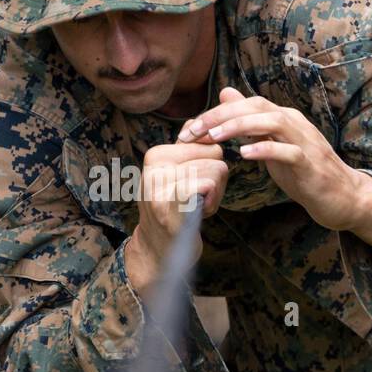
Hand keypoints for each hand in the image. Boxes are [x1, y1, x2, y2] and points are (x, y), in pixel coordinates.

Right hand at [125, 141, 227, 298]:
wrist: (158, 250)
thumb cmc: (174, 211)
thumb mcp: (177, 174)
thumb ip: (187, 148)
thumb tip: (196, 121)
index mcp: (156, 154)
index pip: (208, 143)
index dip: (212, 167)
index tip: (194, 186)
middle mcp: (154, 167)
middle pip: (216, 155)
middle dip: (217, 181)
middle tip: (196, 201)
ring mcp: (159, 187)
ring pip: (217, 171)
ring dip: (215, 196)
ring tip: (195, 209)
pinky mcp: (169, 206)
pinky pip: (206, 184)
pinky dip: (212, 201)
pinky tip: (199, 214)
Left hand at [178, 86, 371, 273]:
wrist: (342, 196)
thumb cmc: (304, 171)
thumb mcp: (272, 143)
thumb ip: (251, 121)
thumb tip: (227, 94)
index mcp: (282, 118)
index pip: (245, 105)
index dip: (215, 113)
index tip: (189, 129)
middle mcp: (293, 123)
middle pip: (255, 108)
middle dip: (220, 117)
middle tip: (193, 131)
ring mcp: (304, 142)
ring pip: (271, 122)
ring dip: (240, 127)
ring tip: (214, 137)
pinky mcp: (310, 163)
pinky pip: (288, 151)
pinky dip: (266, 149)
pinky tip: (245, 154)